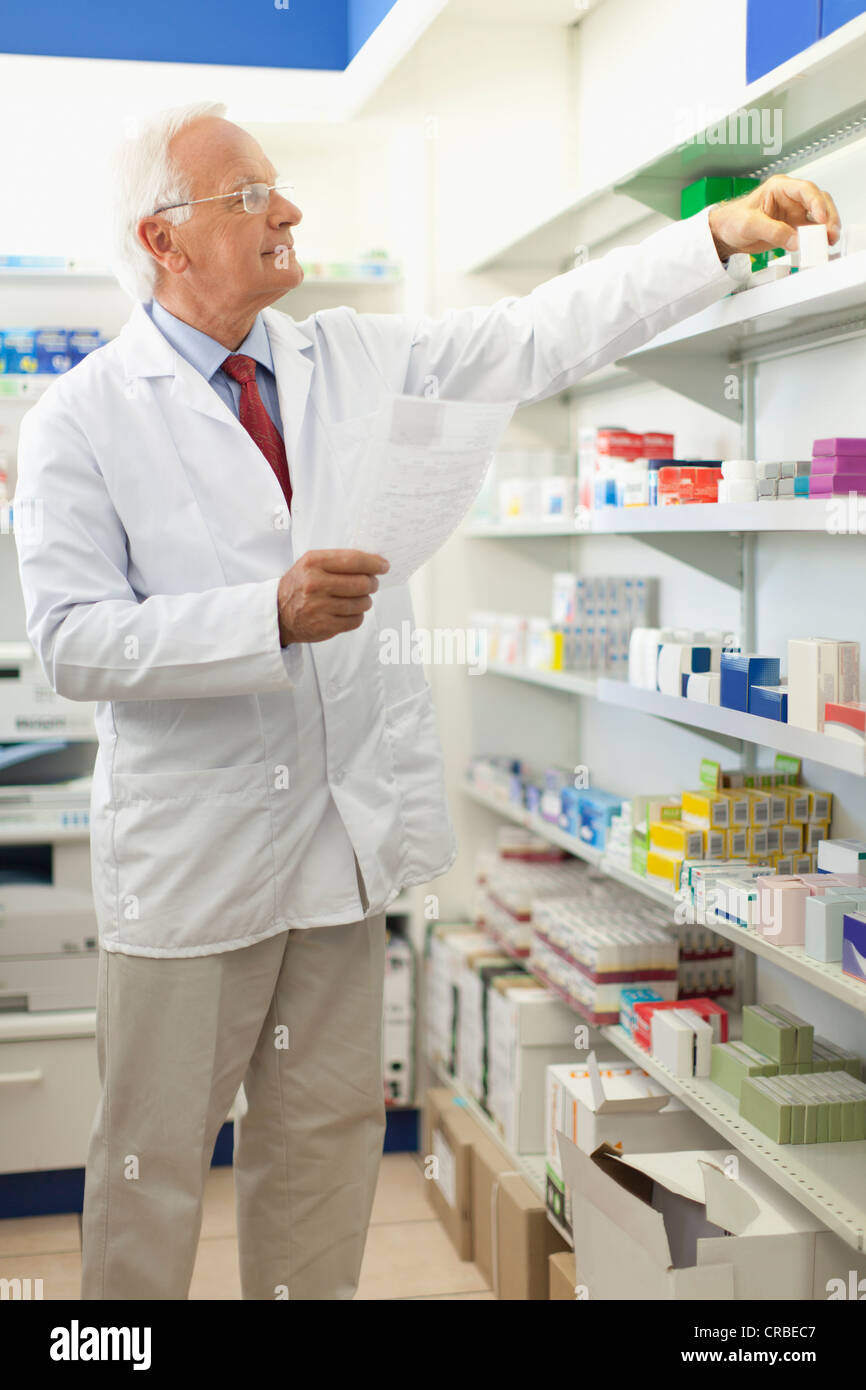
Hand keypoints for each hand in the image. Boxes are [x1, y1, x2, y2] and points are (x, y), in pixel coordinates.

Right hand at [277, 549, 388, 645]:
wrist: (278, 612)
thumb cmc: (299, 585)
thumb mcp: (310, 563)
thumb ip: (338, 560)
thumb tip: (372, 561)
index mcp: (313, 563)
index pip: (353, 560)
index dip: (374, 563)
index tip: (383, 566)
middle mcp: (315, 584)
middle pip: (362, 583)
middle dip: (372, 583)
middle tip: (372, 583)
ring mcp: (319, 607)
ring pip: (362, 603)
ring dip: (366, 600)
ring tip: (358, 598)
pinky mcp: (325, 626)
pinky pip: (356, 620)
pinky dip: (357, 615)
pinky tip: (349, 610)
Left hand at [708, 175, 840, 261]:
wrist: (725, 234)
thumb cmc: (732, 221)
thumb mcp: (749, 224)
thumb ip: (773, 231)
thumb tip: (795, 241)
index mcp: (779, 187)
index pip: (805, 190)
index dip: (816, 203)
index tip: (821, 219)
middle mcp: (790, 197)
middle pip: (818, 201)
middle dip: (828, 216)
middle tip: (830, 233)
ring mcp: (794, 212)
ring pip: (819, 215)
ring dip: (827, 227)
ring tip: (829, 240)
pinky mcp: (794, 227)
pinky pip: (811, 230)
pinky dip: (818, 237)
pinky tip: (821, 245)